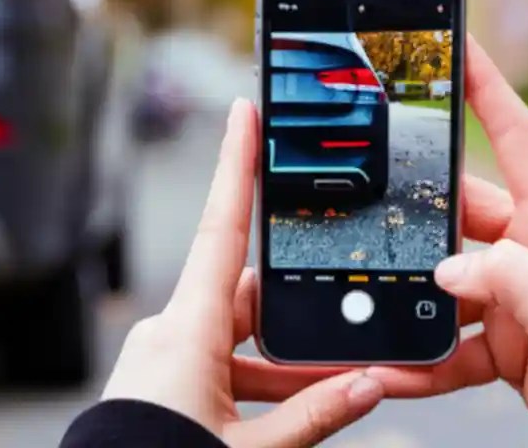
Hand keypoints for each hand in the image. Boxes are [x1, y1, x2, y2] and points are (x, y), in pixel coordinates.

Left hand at [102, 100, 384, 446]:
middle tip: (348, 320)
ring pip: (236, 340)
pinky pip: (215, 364)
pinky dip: (254, 383)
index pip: (222, 228)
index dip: (235, 164)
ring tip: (337, 388)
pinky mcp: (158, 381)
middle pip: (247, 299)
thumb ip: (314, 416)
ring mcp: (160, 357)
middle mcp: (169, 331)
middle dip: (299, 312)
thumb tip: (370, 384)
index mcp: (187, 330)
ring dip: (283, 365)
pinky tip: (292, 411)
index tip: (243, 110)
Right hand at [372, 37, 527, 446]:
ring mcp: (507, 295)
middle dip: (412, 219)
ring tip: (374, 307)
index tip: (456, 46)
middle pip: (454, 212)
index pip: (517, 137)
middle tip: (370, 214)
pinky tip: (391, 368)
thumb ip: (509, 280)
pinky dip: (415, 358)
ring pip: (436, 281)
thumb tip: (445, 270)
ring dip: (405, 299)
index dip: (486, 88)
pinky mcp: (494, 341)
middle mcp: (527, 250)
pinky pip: (440, 342)